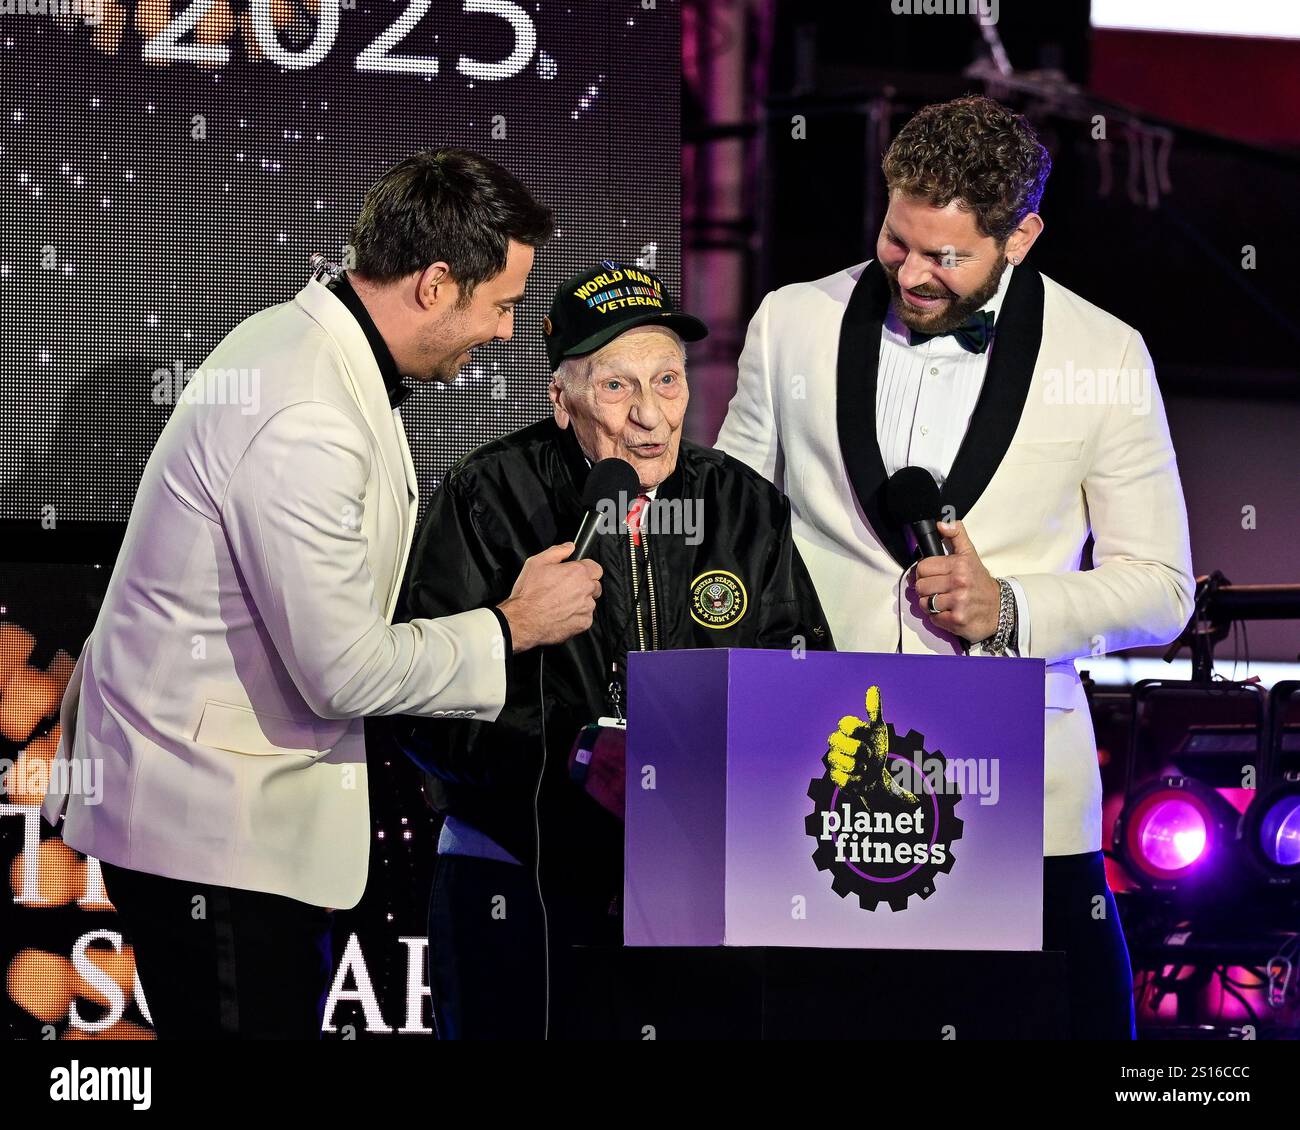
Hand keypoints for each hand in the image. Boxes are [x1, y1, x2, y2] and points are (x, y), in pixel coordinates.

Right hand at [497, 543, 602, 651]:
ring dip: (581, 601)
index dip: (586, 569)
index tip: (577, 573)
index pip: (596, 568)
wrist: (525, 620)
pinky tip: (562, 614)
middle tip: (566, 589)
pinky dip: (577, 616)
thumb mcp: (537, 562)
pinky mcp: (584, 623)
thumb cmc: (529, 593)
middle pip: (595, 585)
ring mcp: (586, 607)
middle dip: (584, 585)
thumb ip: (557, 551)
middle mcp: (586, 589)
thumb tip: (569, 547)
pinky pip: (586, 617)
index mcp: (578, 572)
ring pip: (590, 602)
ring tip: (561, 603)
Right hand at [823, 685, 917, 806]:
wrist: (876, 774)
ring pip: (841, 761)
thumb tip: (873, 687)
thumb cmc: (875, 748)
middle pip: (836, 740)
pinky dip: (856, 780)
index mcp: (845, 730)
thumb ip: (874, 710)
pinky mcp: (835, 777)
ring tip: (865, 767)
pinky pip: (843, 779)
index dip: (858, 729)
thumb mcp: (878, 730)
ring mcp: (833, 760)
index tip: (867, 734)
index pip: (845, 723)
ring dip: (859, 766)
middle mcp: (835, 743)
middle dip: (858, 749)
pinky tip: (860, 777)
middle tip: (869, 754)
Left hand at [912, 519, 1000, 642]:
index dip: (925, 572)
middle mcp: (959, 583)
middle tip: (938, 590)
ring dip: (931, 604)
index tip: (933, 576)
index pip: (922, 567)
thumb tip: (941, 523)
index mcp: (959, 565)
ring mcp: (958, 602)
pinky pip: (933, 618)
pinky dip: (938, 617)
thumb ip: (956, 536)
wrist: (1000, 607)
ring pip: (924, 603)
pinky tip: (948, 612)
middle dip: (926, 589)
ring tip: (943, 601)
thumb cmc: (980, 582)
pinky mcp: (957, 620)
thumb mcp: (970, 555)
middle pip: (921, 586)